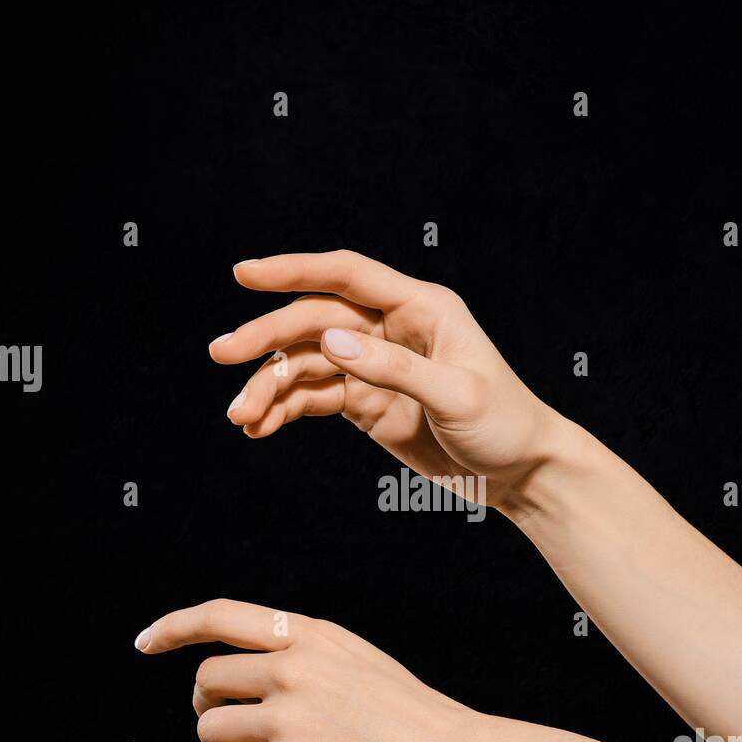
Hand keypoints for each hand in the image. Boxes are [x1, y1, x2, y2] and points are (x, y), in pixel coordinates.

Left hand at [134, 599, 476, 741]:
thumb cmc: (413, 724)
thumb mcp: (359, 664)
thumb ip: (305, 659)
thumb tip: (241, 677)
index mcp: (313, 637)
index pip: (221, 616)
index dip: (174, 627)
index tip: (144, 644)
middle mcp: (295, 669)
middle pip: (206, 681)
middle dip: (207, 709)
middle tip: (228, 733)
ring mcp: (290, 718)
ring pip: (211, 730)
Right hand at [211, 249, 556, 506]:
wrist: (520, 471)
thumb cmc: (505, 424)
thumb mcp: (458, 396)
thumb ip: (395, 369)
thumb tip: (330, 345)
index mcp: (420, 308)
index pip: (347, 276)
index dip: (294, 269)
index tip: (245, 273)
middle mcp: (391, 329)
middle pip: (314, 321)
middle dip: (266, 337)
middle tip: (221, 354)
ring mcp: (374, 366)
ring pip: (306, 365)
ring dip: (268, 386)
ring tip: (240, 417)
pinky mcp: (366, 403)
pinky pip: (314, 399)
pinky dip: (283, 412)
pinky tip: (258, 428)